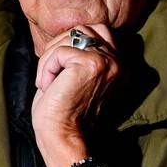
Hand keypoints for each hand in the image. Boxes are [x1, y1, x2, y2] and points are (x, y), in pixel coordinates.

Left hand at [30, 23, 122, 166]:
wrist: (62, 137)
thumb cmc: (63, 111)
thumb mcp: (76, 76)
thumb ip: (80, 53)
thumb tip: (70, 32)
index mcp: (120, 66)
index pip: (96, 31)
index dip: (70, 45)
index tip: (60, 72)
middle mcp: (119, 62)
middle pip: (84, 28)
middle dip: (59, 45)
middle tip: (50, 72)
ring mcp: (108, 62)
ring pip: (70, 36)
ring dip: (50, 58)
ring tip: (49, 82)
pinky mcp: (91, 64)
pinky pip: (60, 52)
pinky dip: (47, 68)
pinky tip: (49, 87)